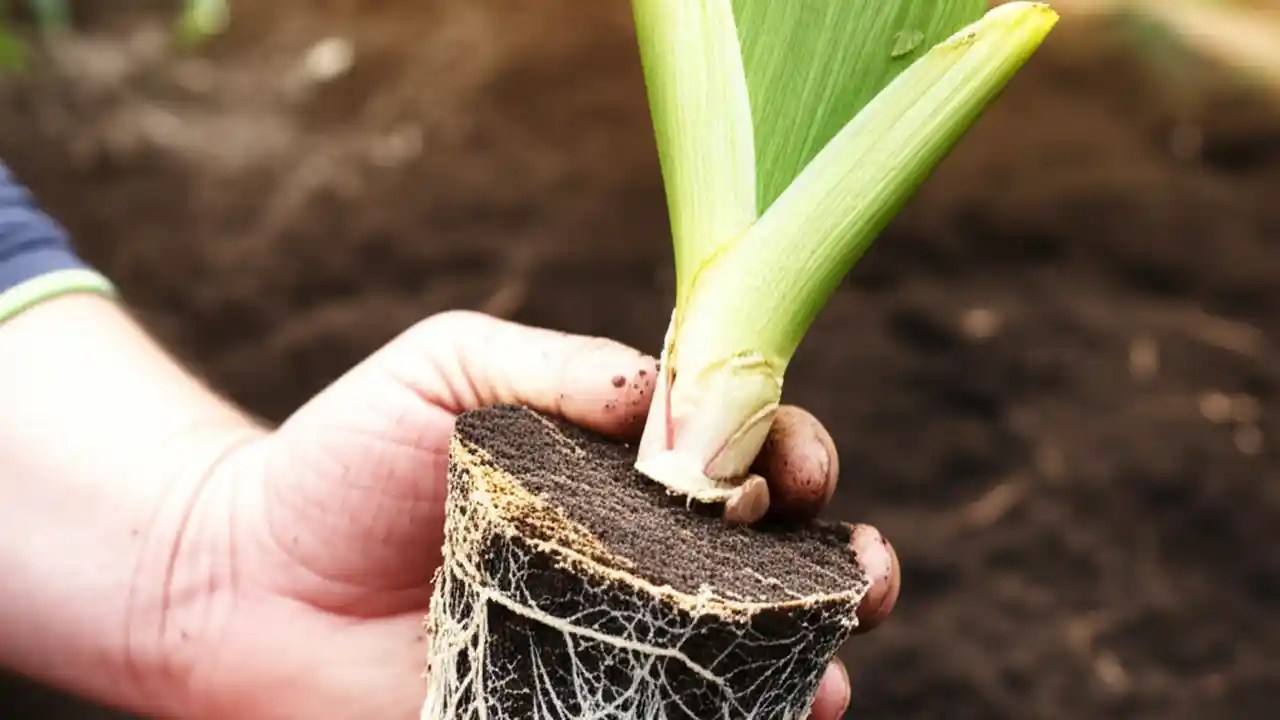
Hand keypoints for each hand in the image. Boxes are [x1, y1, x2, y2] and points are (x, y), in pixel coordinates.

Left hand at [148, 310, 899, 718]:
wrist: (245, 584)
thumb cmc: (344, 460)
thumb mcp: (451, 368)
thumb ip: (563, 367)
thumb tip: (677, 391)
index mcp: (626, 466)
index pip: (747, 455)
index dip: (794, 456)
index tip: (795, 470)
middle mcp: (640, 558)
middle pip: (779, 567)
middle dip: (844, 567)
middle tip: (856, 576)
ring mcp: (615, 646)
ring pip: (747, 663)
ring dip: (810, 666)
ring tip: (823, 674)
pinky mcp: (574, 718)